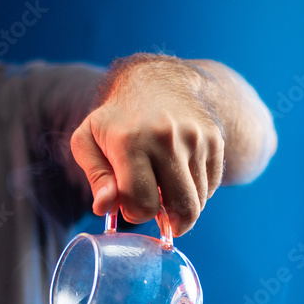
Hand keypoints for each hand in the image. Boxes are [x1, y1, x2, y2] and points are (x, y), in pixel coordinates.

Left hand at [70, 57, 224, 235]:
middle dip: (167, 222)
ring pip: (198, 202)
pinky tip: (178, 175)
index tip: (128, 201)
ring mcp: (195, 139)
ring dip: (181, 207)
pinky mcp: (215, 140)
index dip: (133, 212)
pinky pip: (211, 188)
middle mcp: (167, 139)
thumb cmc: (117, 118)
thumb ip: (95, 177)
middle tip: (153, 210)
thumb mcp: (89, 140)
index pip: (141, 204)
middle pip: (182, 210)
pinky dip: (196, 192)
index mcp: (130, 141)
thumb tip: (104, 207)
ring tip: (163, 188)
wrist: (157, 81)